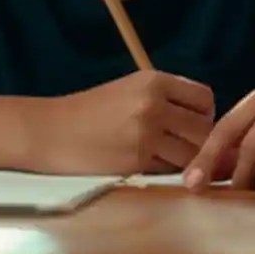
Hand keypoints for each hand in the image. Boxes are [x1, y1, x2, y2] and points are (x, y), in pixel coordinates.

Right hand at [27, 70, 214, 175]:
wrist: (49, 130)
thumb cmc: (89, 112)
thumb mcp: (130, 89)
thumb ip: (165, 98)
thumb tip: (205, 117)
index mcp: (154, 81)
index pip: (204, 98)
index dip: (205, 114)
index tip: (191, 125)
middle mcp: (154, 103)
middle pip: (204, 128)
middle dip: (200, 142)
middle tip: (184, 149)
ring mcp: (145, 131)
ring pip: (192, 152)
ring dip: (188, 161)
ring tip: (170, 160)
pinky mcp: (136, 159)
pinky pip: (171, 169)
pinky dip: (169, 172)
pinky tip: (152, 167)